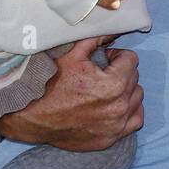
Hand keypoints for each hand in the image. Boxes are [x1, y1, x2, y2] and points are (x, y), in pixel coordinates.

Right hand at [0, 34, 142, 150]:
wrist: (30, 115)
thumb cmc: (49, 82)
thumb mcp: (72, 54)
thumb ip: (97, 38)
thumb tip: (115, 29)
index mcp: (113, 84)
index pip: (131, 60)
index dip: (116, 55)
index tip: (104, 59)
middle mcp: (119, 107)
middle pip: (134, 79)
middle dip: (121, 72)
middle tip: (102, 72)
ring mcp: (115, 126)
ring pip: (137, 99)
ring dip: (127, 91)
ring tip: (107, 88)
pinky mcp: (109, 139)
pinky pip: (135, 121)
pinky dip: (129, 112)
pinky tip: (114, 105)